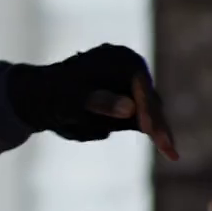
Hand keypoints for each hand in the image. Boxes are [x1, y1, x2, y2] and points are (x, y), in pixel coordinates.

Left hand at [7, 44, 179, 160]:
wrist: (41, 100)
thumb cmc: (54, 96)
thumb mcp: (73, 101)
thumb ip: (101, 103)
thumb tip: (130, 109)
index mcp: (120, 58)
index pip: (142, 89)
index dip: (149, 112)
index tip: (152, 133)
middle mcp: (131, 68)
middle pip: (151, 101)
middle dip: (158, 124)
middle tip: (170, 151)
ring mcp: (132, 86)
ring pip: (149, 113)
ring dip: (152, 131)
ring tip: (164, 149)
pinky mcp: (130, 103)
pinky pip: (142, 120)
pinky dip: (149, 133)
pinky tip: (169, 152)